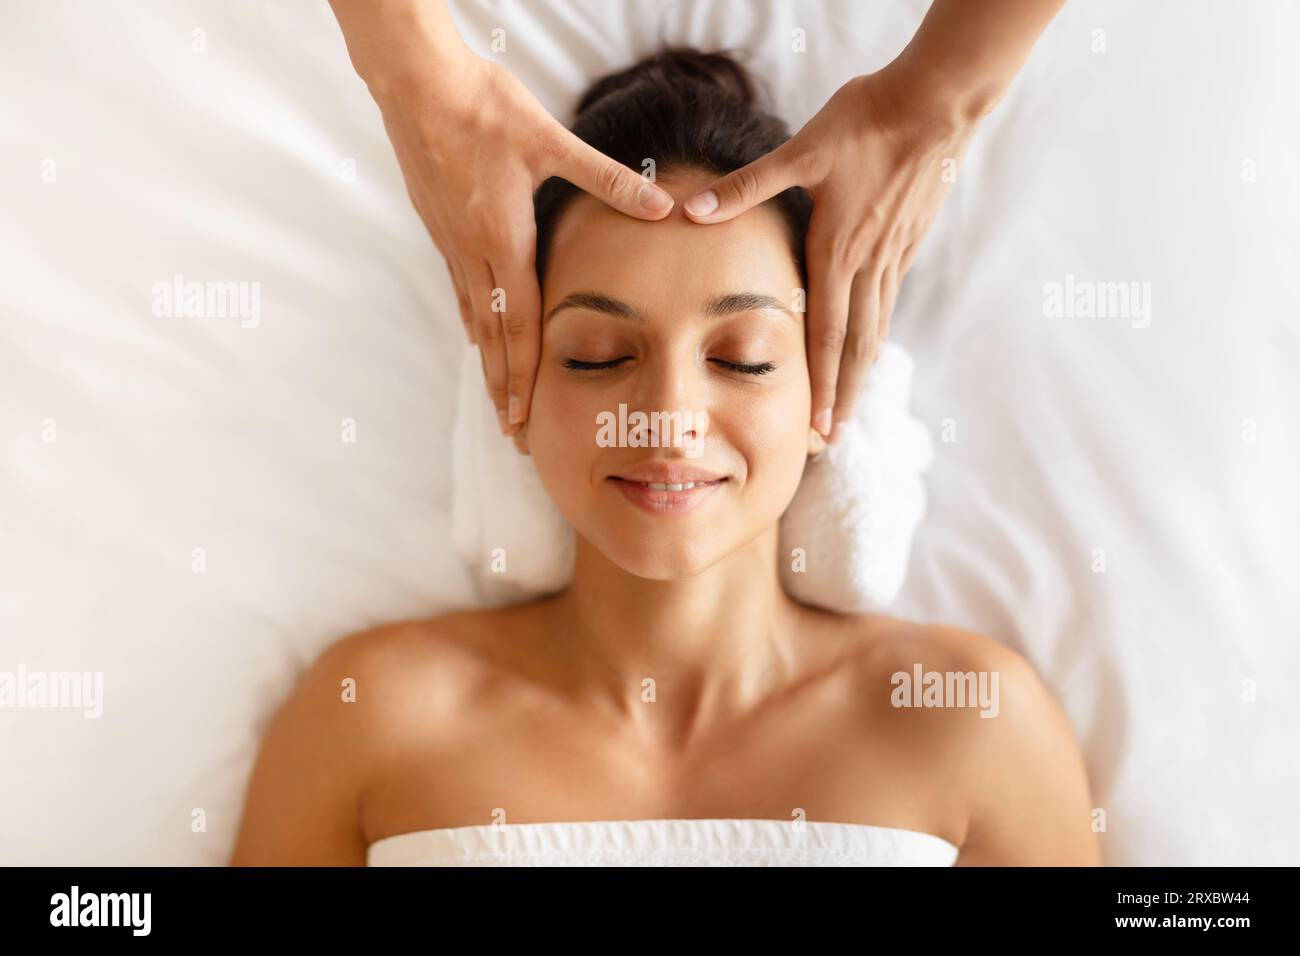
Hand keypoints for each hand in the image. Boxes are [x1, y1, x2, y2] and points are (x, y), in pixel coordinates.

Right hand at [349, 31, 674, 434]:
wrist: (419, 82)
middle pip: (490, 339)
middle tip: (511, 434)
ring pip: (472, 319)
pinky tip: (476, 335)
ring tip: (495, 400)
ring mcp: (451, 243)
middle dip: (502, 390)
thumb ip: (609, 180)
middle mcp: (472, 252)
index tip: (520, 420)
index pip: (516, 326)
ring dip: (486, 364)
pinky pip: (460, 290)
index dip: (521, 378)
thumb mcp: (552, 141)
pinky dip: (472, 323)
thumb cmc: (485, 107)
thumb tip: (663, 206)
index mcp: (502, 240)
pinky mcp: (439, 227)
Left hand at [680, 63, 976, 441]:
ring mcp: (892, 255)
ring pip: (876, 329)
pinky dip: (877, 335)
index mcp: (838, 249)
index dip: (823, 383)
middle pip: (855, 345)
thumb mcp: (800, 150)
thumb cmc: (865, 120)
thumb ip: (746, 187)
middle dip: (843, 397)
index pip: (828, 332)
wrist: (935, 101)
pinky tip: (872, 348)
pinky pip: (888, 302)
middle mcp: (868, 263)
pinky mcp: (906, 242)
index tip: (819, 425)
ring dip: (862, 375)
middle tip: (833, 440)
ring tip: (853, 412)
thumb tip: (692, 210)